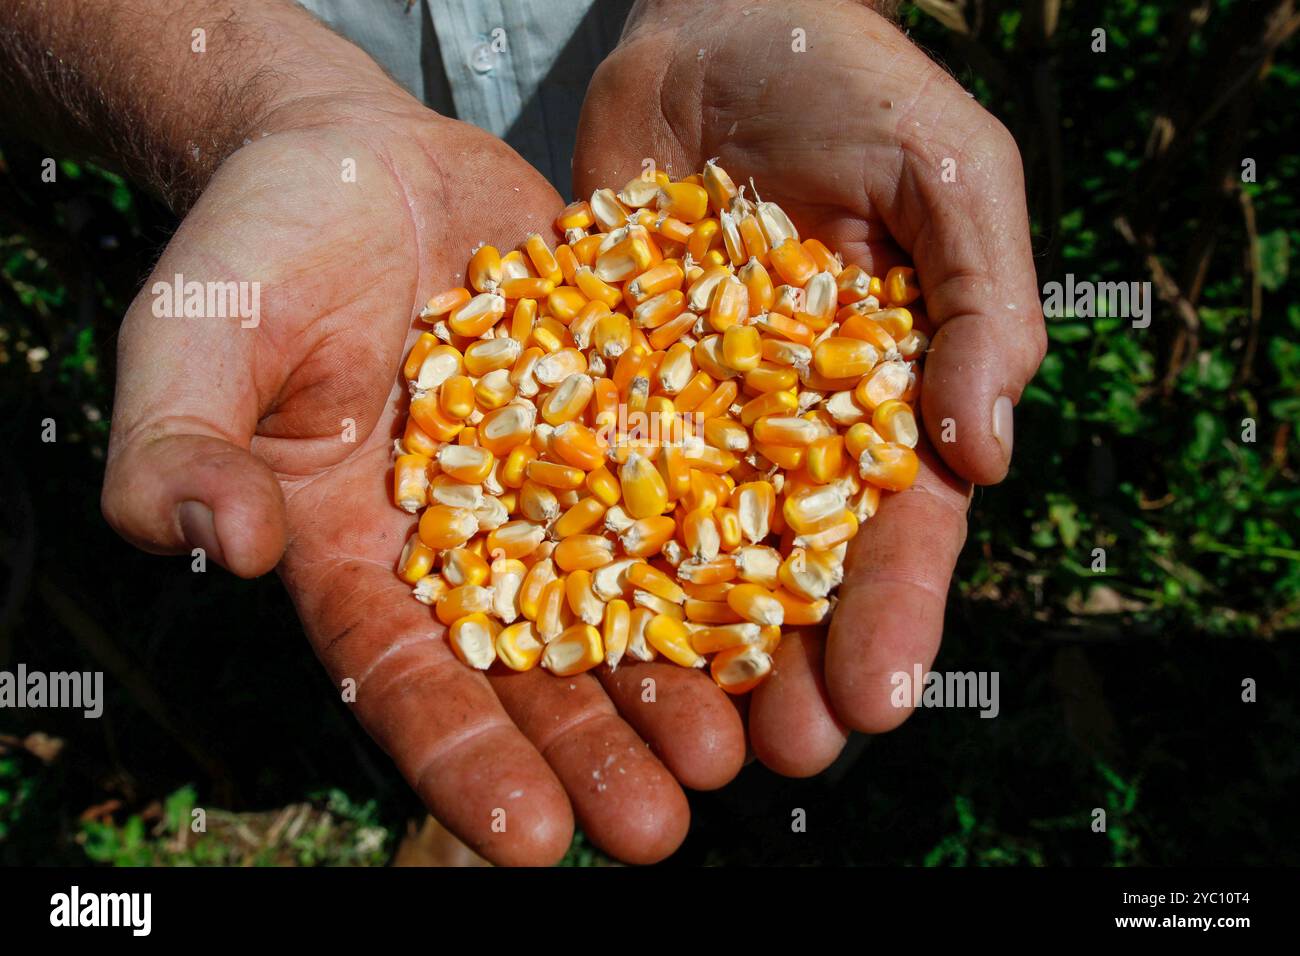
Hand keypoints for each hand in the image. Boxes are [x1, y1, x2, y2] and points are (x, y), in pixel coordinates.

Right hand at [100, 96, 731, 864]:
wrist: (359, 160)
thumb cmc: (257, 248)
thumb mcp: (194, 337)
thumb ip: (182, 446)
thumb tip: (219, 546)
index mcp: (357, 556)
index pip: (405, 680)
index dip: (463, 761)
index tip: (528, 840)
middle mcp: (467, 543)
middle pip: (537, 669)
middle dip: (597, 750)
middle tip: (663, 828)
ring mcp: (553, 484)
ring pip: (626, 599)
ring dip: (682, 679)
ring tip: (746, 750)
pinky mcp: (618, 417)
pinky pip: (680, 486)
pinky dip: (730, 543)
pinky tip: (789, 601)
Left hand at [575, 0, 1045, 769]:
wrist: (713, 24)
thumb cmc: (852, 85)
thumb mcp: (947, 171)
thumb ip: (978, 300)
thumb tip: (987, 452)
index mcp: (886, 398)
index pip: (899, 527)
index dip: (891, 615)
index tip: (872, 699)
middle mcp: (785, 427)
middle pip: (788, 567)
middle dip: (785, 663)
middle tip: (768, 758)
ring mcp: (690, 412)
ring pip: (684, 546)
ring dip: (680, 641)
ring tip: (671, 734)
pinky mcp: (604, 382)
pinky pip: (589, 469)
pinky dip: (577, 542)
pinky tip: (553, 619)